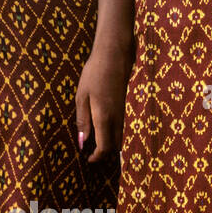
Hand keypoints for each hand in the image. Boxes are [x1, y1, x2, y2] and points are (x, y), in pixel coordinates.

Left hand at [75, 39, 131, 161]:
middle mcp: (118, 118)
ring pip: (122, 136)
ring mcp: (126, 111)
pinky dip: (117, 132)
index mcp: (104, 117)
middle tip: (93, 153)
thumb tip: (82, 141)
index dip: (97, 157)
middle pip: (116, 145)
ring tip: (99, 141)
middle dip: (105, 152)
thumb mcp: (82, 96)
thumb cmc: (94, 73)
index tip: (89, 159)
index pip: (105, 147)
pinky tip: (107, 126)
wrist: (114, 54)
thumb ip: (83, 120)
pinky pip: (125, 126)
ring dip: (112, 143)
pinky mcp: (129, 105)